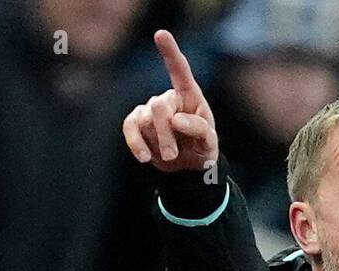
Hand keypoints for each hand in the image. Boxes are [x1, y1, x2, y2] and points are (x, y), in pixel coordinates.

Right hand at [122, 30, 217, 172]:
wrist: (187, 167)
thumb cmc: (202, 148)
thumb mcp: (209, 142)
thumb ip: (199, 129)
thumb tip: (177, 120)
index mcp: (189, 96)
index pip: (179, 71)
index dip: (170, 52)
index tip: (160, 34)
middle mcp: (168, 98)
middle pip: (160, 107)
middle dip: (166, 134)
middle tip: (174, 155)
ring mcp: (149, 109)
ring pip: (145, 120)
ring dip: (158, 142)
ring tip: (170, 157)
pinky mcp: (136, 123)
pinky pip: (129, 127)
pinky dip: (136, 143)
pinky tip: (145, 158)